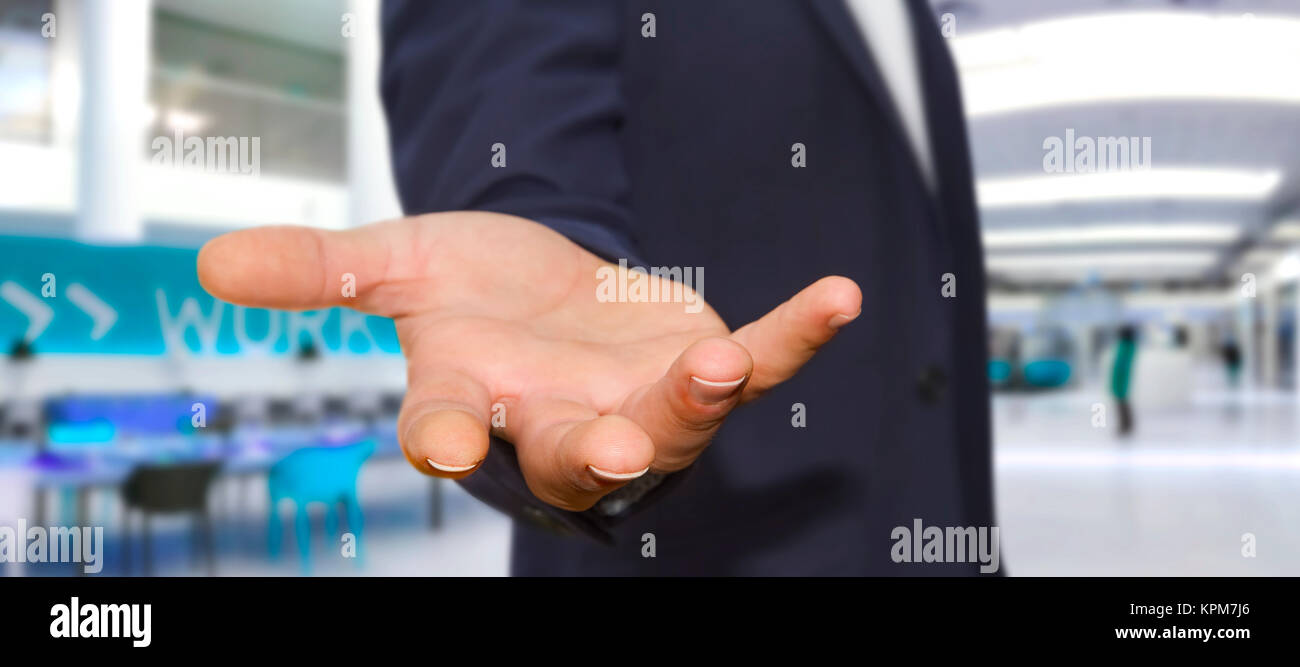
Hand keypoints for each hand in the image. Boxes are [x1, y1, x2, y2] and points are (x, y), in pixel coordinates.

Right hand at [197, 211, 860, 510]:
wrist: (546, 289)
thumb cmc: (472, 293)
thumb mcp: (397, 265)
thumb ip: (322, 271)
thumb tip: (213, 263)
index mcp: (477, 401)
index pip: (453, 431)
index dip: (447, 440)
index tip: (440, 446)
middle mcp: (557, 419)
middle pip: (572, 455)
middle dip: (589, 454)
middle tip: (604, 452)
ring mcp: (636, 403)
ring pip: (668, 425)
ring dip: (696, 403)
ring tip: (724, 366)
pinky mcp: (697, 363)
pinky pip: (757, 361)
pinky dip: (795, 337)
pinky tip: (837, 299)